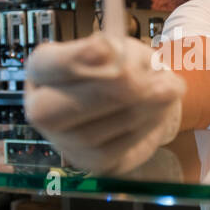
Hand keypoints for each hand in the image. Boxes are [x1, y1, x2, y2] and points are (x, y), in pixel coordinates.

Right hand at [24, 34, 184, 175]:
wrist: (138, 101)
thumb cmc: (122, 68)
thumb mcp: (124, 49)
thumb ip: (117, 52)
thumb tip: (111, 56)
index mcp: (43, 70)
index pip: (46, 65)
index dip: (72, 59)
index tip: (106, 48)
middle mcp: (41, 108)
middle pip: (54, 109)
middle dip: (106, 92)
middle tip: (146, 80)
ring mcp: (63, 140)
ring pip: (93, 131)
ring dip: (138, 108)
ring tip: (168, 89)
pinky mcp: (90, 161)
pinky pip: (114, 148)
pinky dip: (144, 126)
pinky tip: (160, 110)